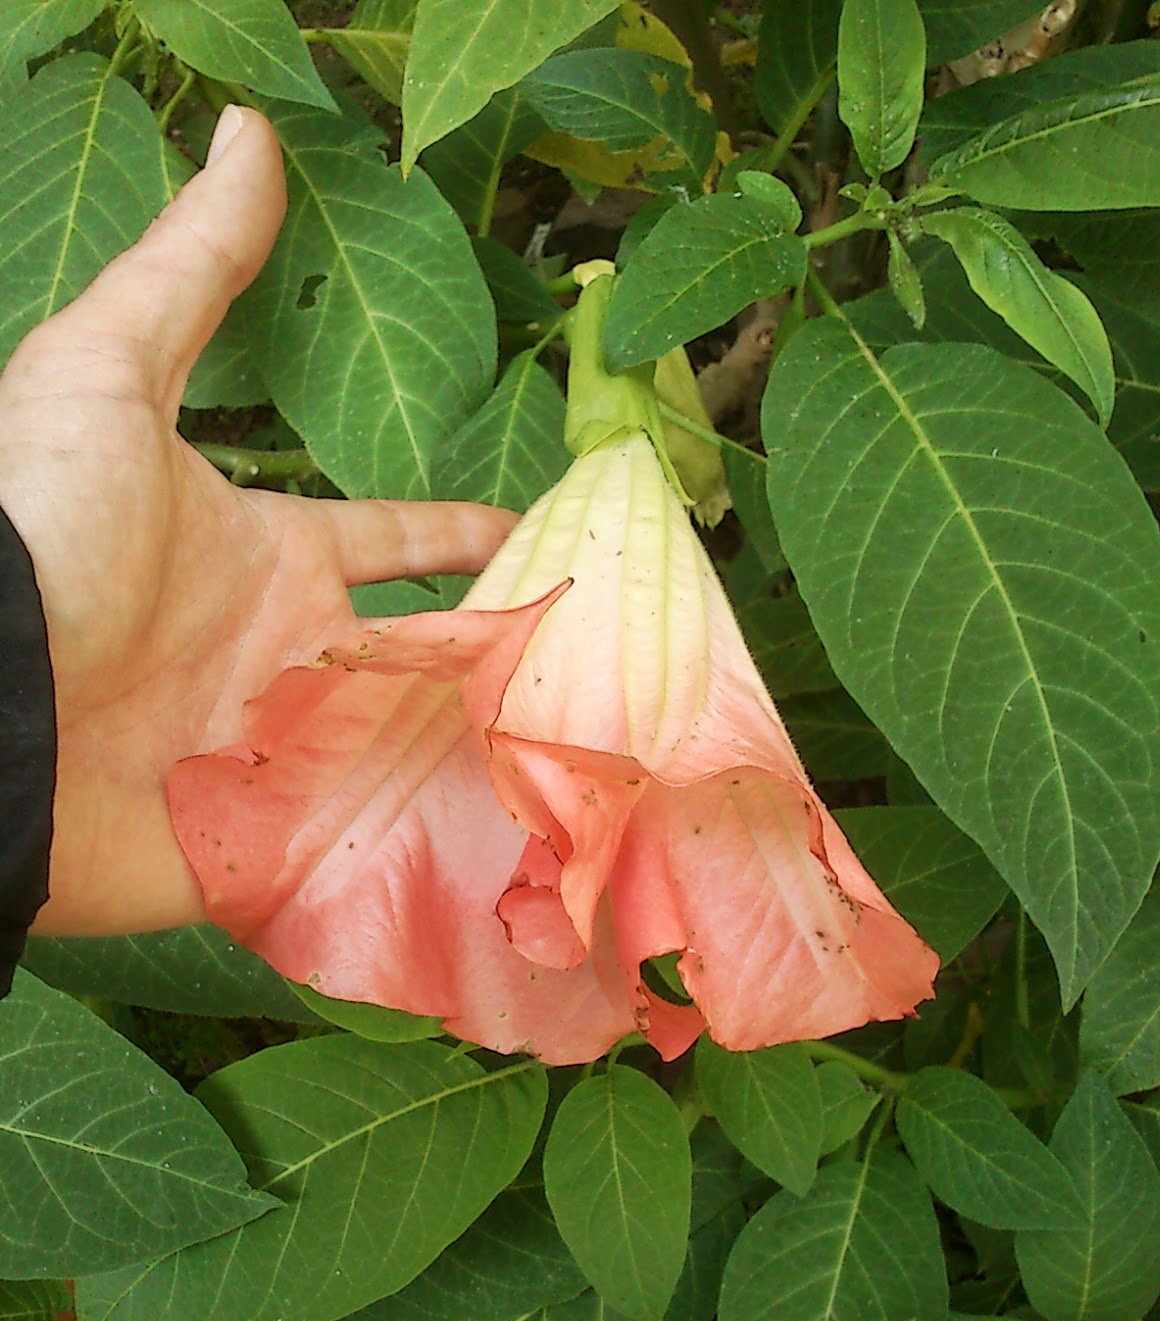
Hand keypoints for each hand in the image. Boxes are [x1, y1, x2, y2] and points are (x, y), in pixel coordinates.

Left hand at [0, 106, 514, 937]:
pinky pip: (379, 852)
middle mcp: (290, 658)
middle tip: (610, 667)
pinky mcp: (273, 845)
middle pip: (428, 656)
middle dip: (509, 657)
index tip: (542, 525)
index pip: (394, 544)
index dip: (462, 532)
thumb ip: (193, 272)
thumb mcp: (107, 374)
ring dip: (493, 761)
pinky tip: (530, 852)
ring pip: (419, 756)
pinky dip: (445, 854)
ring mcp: (286, 753)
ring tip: (597, 768)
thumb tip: (248, 133)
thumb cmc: (45, 532)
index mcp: (272, 561)